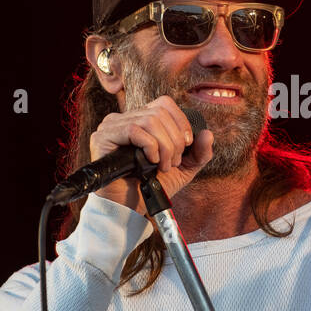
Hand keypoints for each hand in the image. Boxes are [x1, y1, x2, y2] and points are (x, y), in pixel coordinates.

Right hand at [91, 95, 214, 215]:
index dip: (180, 121)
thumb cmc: (152, 186)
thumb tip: (207, 133)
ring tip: (163, 166)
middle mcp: (125, 118)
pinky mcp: (103, 137)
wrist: (131, 207)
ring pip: (149, 120)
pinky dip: (150, 146)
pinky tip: (151, 162)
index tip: (187, 145)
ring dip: (164, 146)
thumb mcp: (183, 168)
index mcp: (141, 120)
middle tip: (173, 162)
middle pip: (160, 112)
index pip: (165, 103)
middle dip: (174, 140)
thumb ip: (199, 152)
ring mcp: (112, 126)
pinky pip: (133, 129)